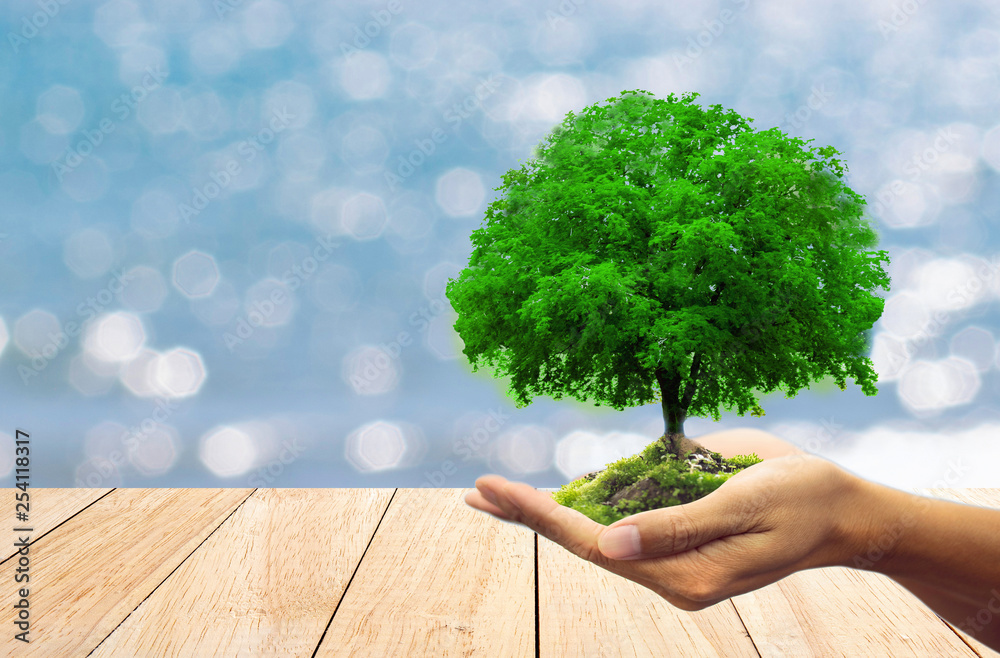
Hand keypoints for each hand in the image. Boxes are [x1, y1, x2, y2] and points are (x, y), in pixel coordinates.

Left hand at [465, 440, 864, 610]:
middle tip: (475, 493)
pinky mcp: (681, 543)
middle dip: (527, 517)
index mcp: (683, 575)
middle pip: (582, 543)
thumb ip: (674, 527)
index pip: (592, 543)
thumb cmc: (802, 502)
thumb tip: (607, 545)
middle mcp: (670, 574)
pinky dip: (584, 510)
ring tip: (499, 497)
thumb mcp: (741, 507)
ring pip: (596, 536)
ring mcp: (673, 561)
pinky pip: (622, 527)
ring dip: (548, 514)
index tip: (494, 488)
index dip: (539, 514)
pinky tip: (556, 503)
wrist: (845, 513)